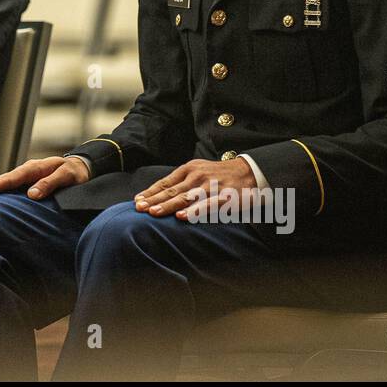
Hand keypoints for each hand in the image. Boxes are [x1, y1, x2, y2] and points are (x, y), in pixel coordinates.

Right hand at [0, 155, 89, 200]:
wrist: (82, 167)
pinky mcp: (25, 183)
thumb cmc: (76, 173)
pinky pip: (6, 188)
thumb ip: (51, 183)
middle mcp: (25, 172)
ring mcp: (23, 177)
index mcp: (33, 168)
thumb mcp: (68, 176)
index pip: (9, 179)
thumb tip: (32, 194)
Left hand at [134, 158, 255, 218]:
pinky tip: (182, 217)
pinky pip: (206, 205)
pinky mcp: (223, 197)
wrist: (248, 172)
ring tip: (154, 213)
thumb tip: (157, 194)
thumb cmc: (218, 175)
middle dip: (154, 200)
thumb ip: (180, 182)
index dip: (151, 192)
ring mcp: (210, 186)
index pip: (165, 182)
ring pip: (185, 198)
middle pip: (172, 190)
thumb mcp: (197, 171)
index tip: (137, 201)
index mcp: (189, 169)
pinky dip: (193, 211)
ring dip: (168, 206)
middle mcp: (197, 176)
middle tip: (139, 208)